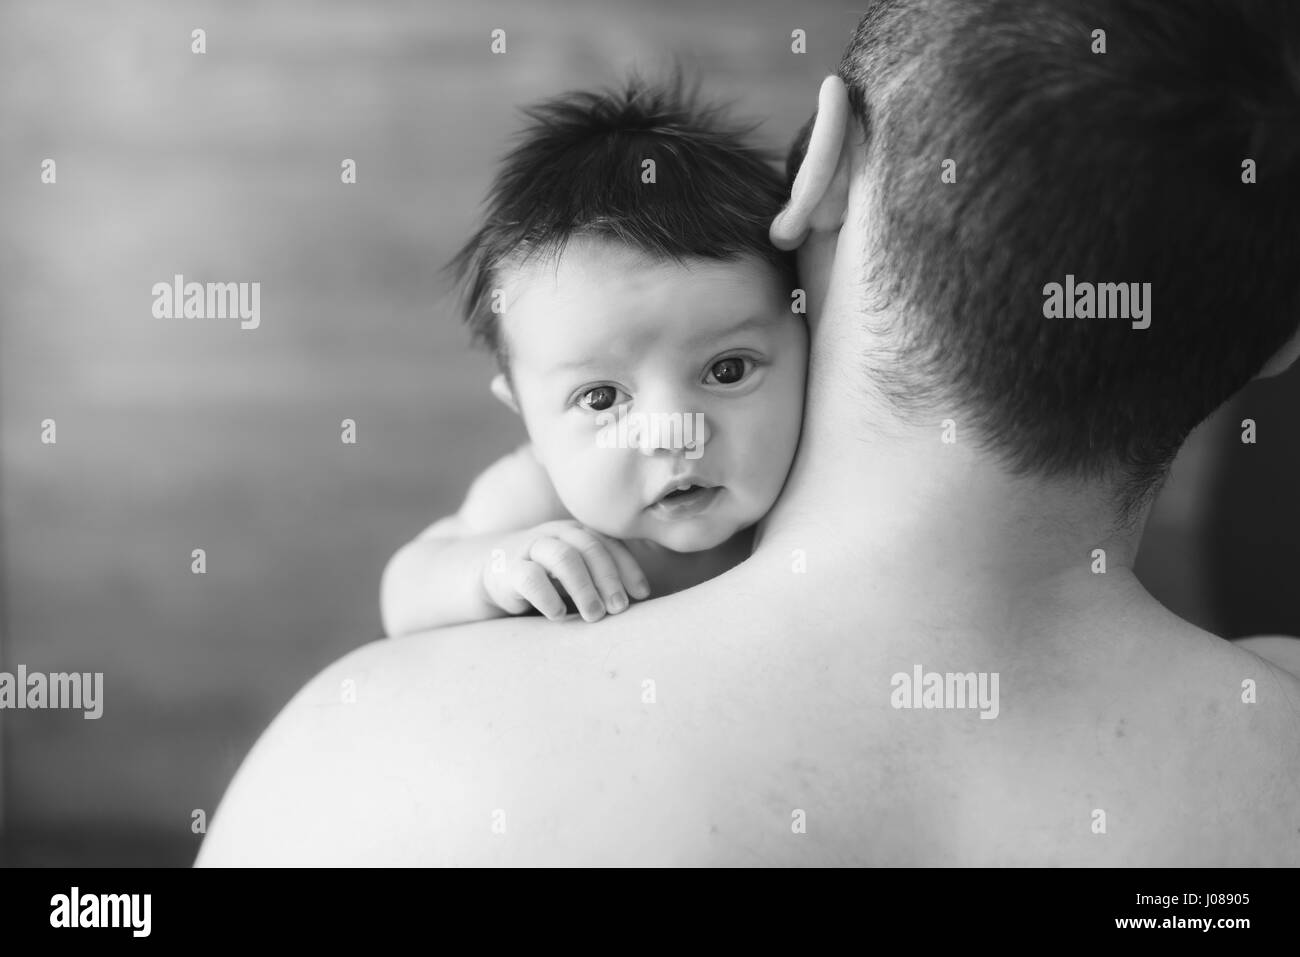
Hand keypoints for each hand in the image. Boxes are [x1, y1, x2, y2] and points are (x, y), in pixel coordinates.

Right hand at [482, 521, 651, 621]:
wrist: (491, 572)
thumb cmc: (546, 576)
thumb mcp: (576, 571)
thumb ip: (601, 576)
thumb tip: (638, 599)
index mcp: (576, 532)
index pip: (609, 543)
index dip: (628, 568)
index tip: (641, 594)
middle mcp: (555, 534)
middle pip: (590, 548)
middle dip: (609, 579)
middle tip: (620, 609)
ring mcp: (530, 547)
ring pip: (564, 558)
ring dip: (584, 588)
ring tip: (595, 616)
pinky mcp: (507, 569)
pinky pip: (530, 579)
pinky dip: (548, 598)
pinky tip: (558, 616)